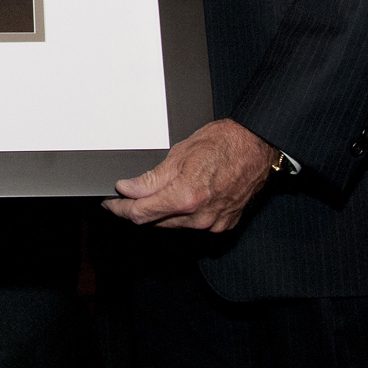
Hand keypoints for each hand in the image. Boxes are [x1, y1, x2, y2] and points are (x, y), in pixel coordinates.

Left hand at [102, 119, 274, 230]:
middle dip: (139, 210)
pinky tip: (182, 197)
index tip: (110, 204)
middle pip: (155, 222)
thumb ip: (151, 178)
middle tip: (127, 196)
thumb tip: (128, 189)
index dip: (120, 209)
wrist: (257, 146)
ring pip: (173, 225)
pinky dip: (182, 214)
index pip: (141, 213)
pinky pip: (194, 224)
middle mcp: (200, 216)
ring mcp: (213, 223)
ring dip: (160, 212)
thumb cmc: (223, 143)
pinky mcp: (224, 224)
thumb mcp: (179, 154)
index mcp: (186, 197)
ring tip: (158, 191)